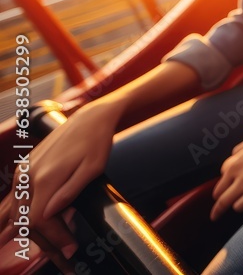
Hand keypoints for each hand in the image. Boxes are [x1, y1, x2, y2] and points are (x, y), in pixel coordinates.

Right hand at [0, 100, 123, 259]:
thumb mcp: (92, 169)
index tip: (71, 249)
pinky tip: (17, 230)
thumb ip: (70, 192)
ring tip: (43, 247)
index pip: (40, 219)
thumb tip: (51, 214)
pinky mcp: (25, 168)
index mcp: (46, 177)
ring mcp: (24, 171)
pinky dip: (18, 216)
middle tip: (65, 255)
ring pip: (16, 211)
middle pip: (25, 219)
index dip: (55, 238)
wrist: (90, 118)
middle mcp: (29, 175)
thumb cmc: (96, 142)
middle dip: (44, 241)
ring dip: (28, 232)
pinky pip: (15, 198)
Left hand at [210, 115, 242, 220]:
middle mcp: (238, 175)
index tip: (226, 188)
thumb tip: (233, 158)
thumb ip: (240, 149)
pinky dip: (242, 205)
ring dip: (232, 203)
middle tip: (217, 212)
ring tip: (236, 205)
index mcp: (235, 162)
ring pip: (229, 204)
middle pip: (220, 196)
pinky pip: (241, 205)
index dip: (223, 184)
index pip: (220, 180)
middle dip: (218, 203)